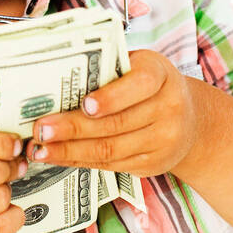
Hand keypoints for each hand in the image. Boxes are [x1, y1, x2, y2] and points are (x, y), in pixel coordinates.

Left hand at [25, 49, 204, 177]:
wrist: (192, 121)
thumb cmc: (150, 86)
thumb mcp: (139, 67)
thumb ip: (108, 72)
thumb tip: (54, 83)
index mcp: (162, 75)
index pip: (139, 85)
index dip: (111, 97)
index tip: (84, 104)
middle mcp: (169, 108)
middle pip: (117, 123)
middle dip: (74, 128)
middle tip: (42, 130)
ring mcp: (163, 140)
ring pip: (110, 149)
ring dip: (70, 150)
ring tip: (40, 148)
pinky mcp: (153, 164)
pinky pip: (111, 165)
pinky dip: (80, 161)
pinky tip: (58, 157)